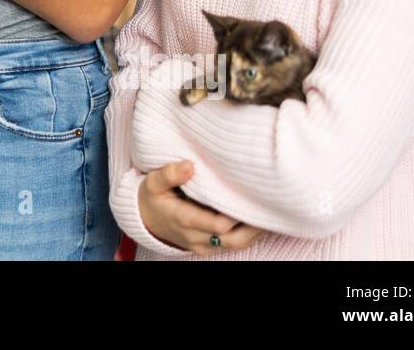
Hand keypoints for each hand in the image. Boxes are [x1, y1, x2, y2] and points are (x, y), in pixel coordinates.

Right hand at [138, 160, 264, 254]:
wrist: (144, 219)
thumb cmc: (152, 197)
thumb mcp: (153, 182)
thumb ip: (169, 174)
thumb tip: (189, 165)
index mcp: (184, 219)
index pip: (219, 224)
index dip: (237, 213)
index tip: (248, 194)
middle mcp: (195, 237)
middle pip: (233, 238)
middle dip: (253, 224)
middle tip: (269, 204)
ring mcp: (202, 245)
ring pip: (236, 244)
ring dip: (254, 231)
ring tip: (269, 211)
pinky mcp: (207, 247)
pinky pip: (232, 245)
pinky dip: (247, 234)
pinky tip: (257, 219)